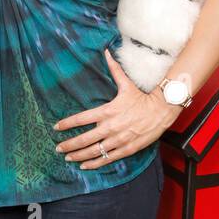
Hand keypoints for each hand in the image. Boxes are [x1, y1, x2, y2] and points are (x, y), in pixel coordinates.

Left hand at [53, 49, 179, 168]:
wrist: (163, 110)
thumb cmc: (143, 98)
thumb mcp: (127, 84)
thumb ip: (114, 70)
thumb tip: (106, 52)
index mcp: (108, 111)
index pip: (81, 119)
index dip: (67, 124)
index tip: (56, 127)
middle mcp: (110, 127)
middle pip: (84, 139)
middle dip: (69, 145)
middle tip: (58, 148)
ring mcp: (118, 139)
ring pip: (94, 151)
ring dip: (78, 155)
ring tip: (67, 157)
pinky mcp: (127, 149)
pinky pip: (107, 158)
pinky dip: (94, 163)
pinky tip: (84, 166)